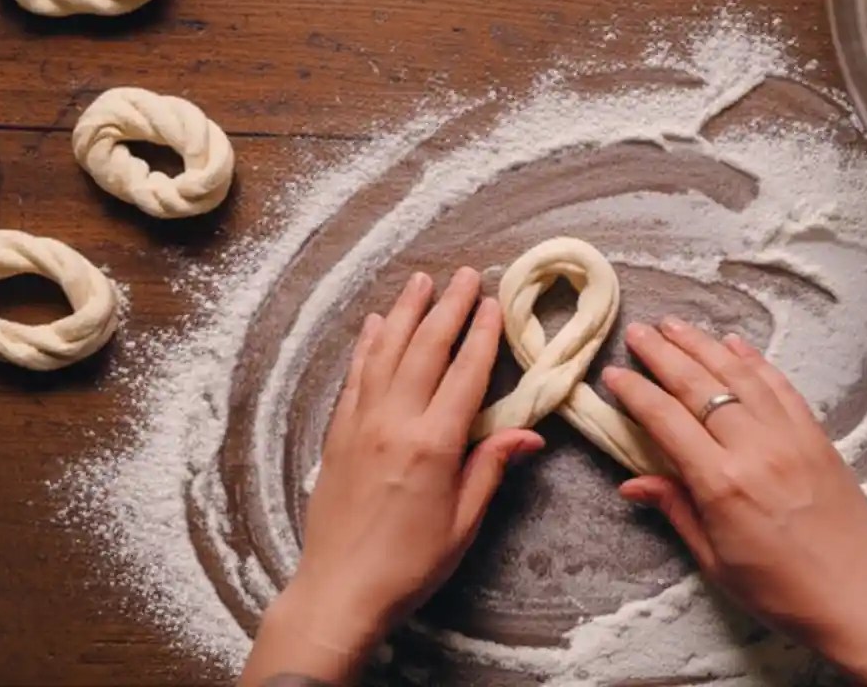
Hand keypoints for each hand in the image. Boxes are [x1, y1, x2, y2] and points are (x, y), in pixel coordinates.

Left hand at [241, 269, 543, 686]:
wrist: (339, 590)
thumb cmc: (409, 565)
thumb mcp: (463, 523)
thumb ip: (490, 468)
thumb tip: (529, 434)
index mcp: (433, 445)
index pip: (465, 374)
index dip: (482, 335)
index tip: (494, 303)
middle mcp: (394, 423)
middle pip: (425, 350)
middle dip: (448, 308)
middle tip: (466, 275)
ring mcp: (361, 425)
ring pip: (386, 353)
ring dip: (406, 313)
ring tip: (422, 281)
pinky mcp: (338, 434)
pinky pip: (355, 377)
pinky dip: (368, 346)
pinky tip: (377, 324)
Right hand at [603, 317, 866, 684]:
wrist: (861, 601)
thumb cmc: (781, 593)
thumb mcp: (714, 561)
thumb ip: (675, 511)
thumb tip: (632, 483)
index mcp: (721, 483)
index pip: (666, 420)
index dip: (636, 392)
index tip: (613, 373)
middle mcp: (755, 449)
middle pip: (699, 386)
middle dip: (664, 354)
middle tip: (638, 331)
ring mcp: (791, 437)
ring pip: (740, 375)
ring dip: (704, 346)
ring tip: (676, 325)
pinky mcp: (818, 437)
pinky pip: (781, 387)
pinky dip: (755, 361)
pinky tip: (734, 344)